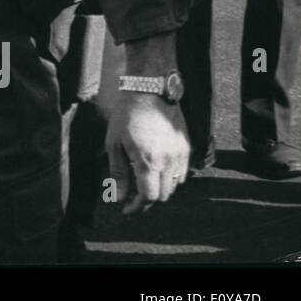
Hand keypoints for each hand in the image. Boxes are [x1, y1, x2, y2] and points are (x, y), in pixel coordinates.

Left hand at [106, 92, 189, 213]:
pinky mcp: (186, 146)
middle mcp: (169, 161)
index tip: (126, 210)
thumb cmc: (127, 116)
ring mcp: (180, 154)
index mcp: (148, 161)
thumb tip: (120, 198)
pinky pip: (182, 172)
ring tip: (144, 181)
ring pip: (174, 185)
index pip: (149, 197)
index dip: (137, 208)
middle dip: (148, 199)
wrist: (149, 91)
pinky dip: (170, 176)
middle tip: (132, 196)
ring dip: (160, 188)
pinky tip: (157, 168)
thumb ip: (119, 173)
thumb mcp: (114, 144)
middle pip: (163, 195)